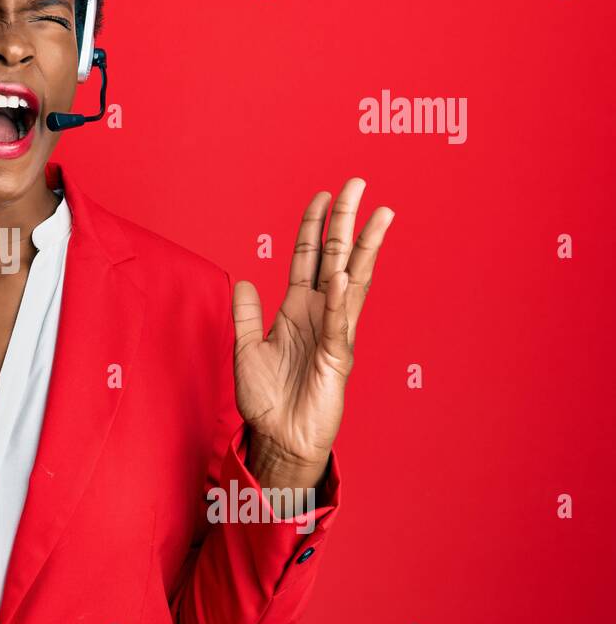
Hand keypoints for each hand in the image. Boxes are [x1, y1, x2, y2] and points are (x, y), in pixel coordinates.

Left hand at [231, 177, 393, 487]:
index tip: (320, 195)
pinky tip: (346, 276)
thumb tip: (243, 282)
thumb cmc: (267, 400)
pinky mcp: (337, 358)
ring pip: (353, 281)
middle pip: (336, 257)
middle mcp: (320, 314)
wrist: (279, 439)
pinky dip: (342, 300)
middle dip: (346, 220)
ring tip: (379, 216)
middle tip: (358, 184)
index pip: (308, 257)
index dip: (312, 226)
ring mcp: (333, 333)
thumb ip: (246, 316)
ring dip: (364, 248)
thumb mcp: (247, 350)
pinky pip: (340, 323)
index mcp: (298, 309)